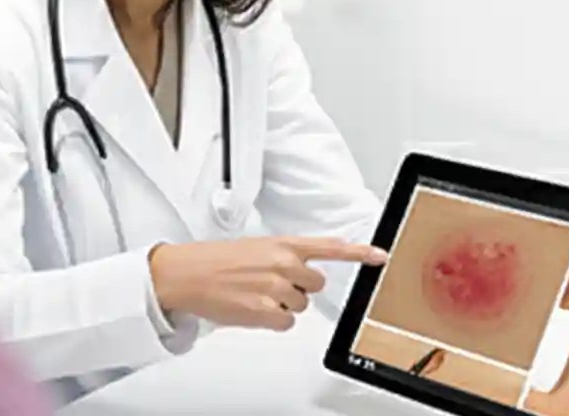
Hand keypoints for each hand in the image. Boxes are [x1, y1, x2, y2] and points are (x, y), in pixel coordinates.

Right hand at [149, 236, 387, 330]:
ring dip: (282, 305)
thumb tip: (305, 271)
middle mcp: (283, 263)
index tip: (381, 256)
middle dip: (297, 288)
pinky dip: (271, 321)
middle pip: (316, 286)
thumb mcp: (257, 248)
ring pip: (300, 307)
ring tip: (255, 295)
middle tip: (269, 284)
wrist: (187, 274)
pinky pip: (285, 324)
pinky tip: (252, 309)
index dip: (359, 253)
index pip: (330, 246)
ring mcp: (275, 288)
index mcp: (283, 244)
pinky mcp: (265, 311)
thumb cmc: (217, 261)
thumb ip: (285, 256)